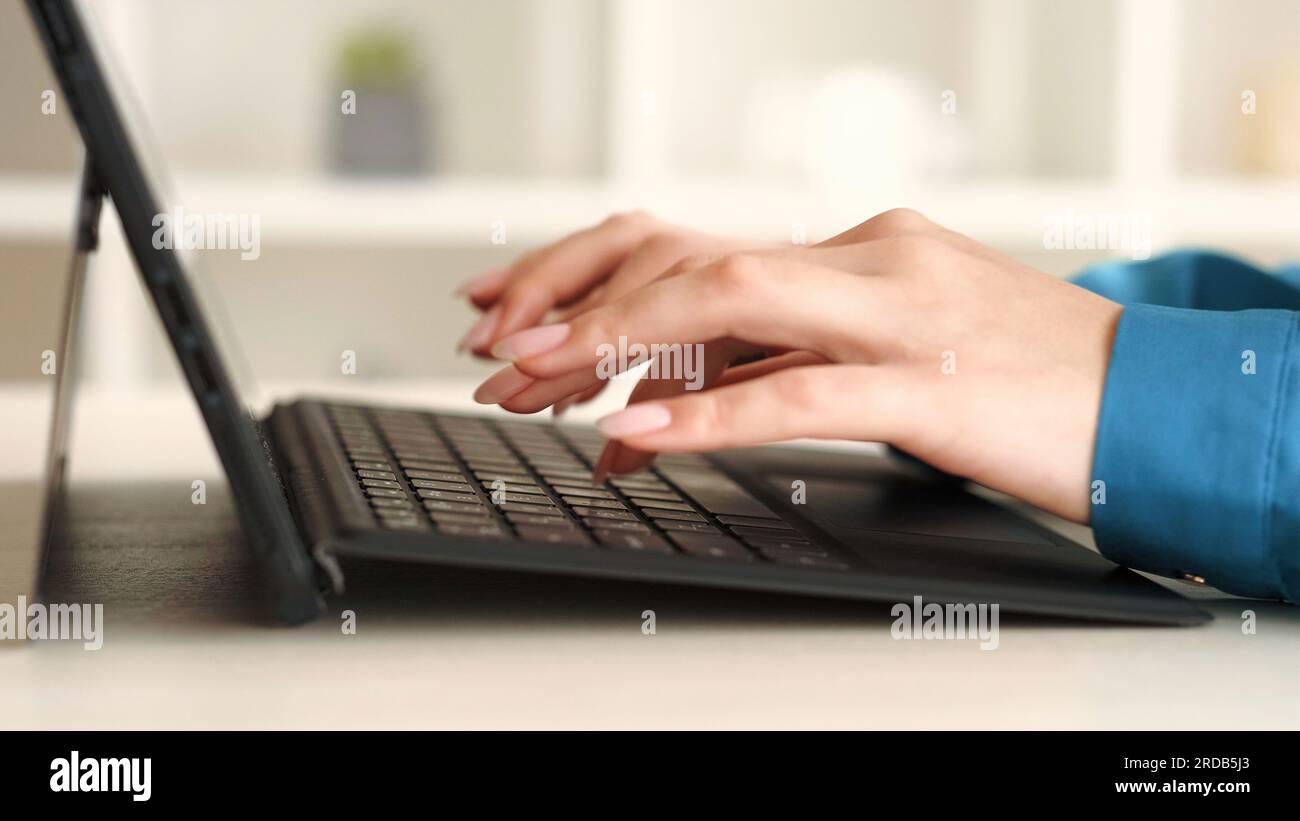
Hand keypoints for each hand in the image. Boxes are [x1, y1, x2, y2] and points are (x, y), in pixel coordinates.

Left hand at [474, 209, 1121, 522]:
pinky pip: (803, 390)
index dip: (585, 269)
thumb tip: (647, 412)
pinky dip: (712, 412)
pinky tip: (641, 432)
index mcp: (852, 249)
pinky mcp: (934, 383)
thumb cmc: (1017, 384)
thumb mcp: (878, 359)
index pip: (689, 240)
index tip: (509, 306)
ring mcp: (901, 313)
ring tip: (534, 380)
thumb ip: (771, 372)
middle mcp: (867, 258)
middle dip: (575, 298)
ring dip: (616, 340)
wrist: (1152, 401)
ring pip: (731, 297)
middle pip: (688, 252)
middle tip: (495, 347)